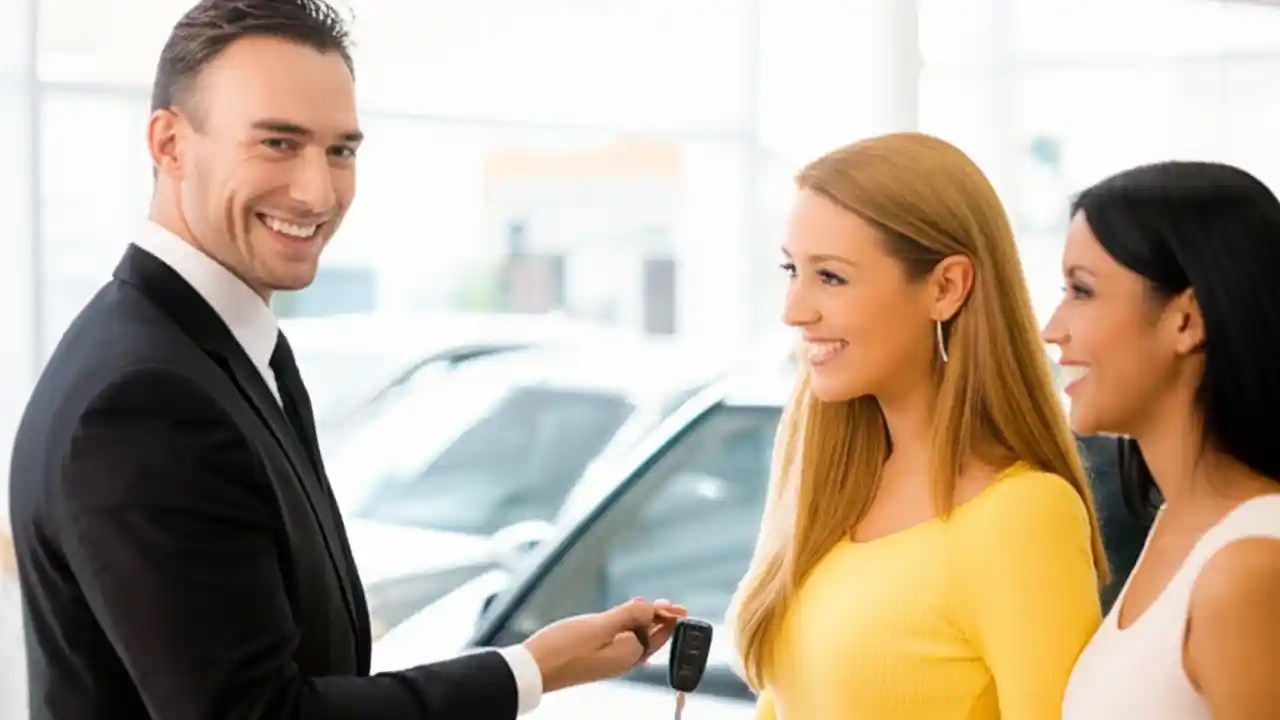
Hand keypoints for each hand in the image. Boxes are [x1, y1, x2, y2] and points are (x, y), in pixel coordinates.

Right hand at [523, 597, 687, 692]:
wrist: (532, 670)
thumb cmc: (562, 649)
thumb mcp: (598, 627)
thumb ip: (628, 616)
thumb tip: (652, 609)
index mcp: (628, 655)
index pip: (659, 633)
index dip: (668, 615)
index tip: (678, 605)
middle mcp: (622, 660)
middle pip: (650, 636)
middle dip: (660, 619)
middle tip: (669, 604)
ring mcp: (607, 659)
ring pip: (635, 637)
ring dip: (644, 620)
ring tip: (651, 605)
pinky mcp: (595, 657)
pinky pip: (619, 639)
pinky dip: (627, 625)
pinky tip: (622, 616)